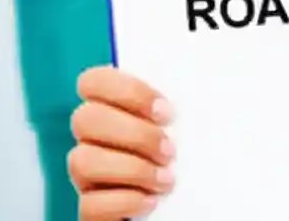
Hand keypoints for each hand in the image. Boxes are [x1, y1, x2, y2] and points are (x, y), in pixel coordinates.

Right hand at [69, 66, 175, 219]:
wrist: (188, 205)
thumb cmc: (186, 159)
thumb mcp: (188, 127)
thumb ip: (179, 110)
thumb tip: (206, 91)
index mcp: (112, 110)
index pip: (94, 81)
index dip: (128, 91)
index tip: (166, 112)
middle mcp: (92, 139)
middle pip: (86, 118)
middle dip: (135, 134)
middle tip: (170, 150)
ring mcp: (87, 175)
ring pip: (82, 160)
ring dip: (132, 169)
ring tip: (166, 179)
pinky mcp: (90, 208)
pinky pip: (90, 204)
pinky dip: (125, 202)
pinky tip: (151, 201)